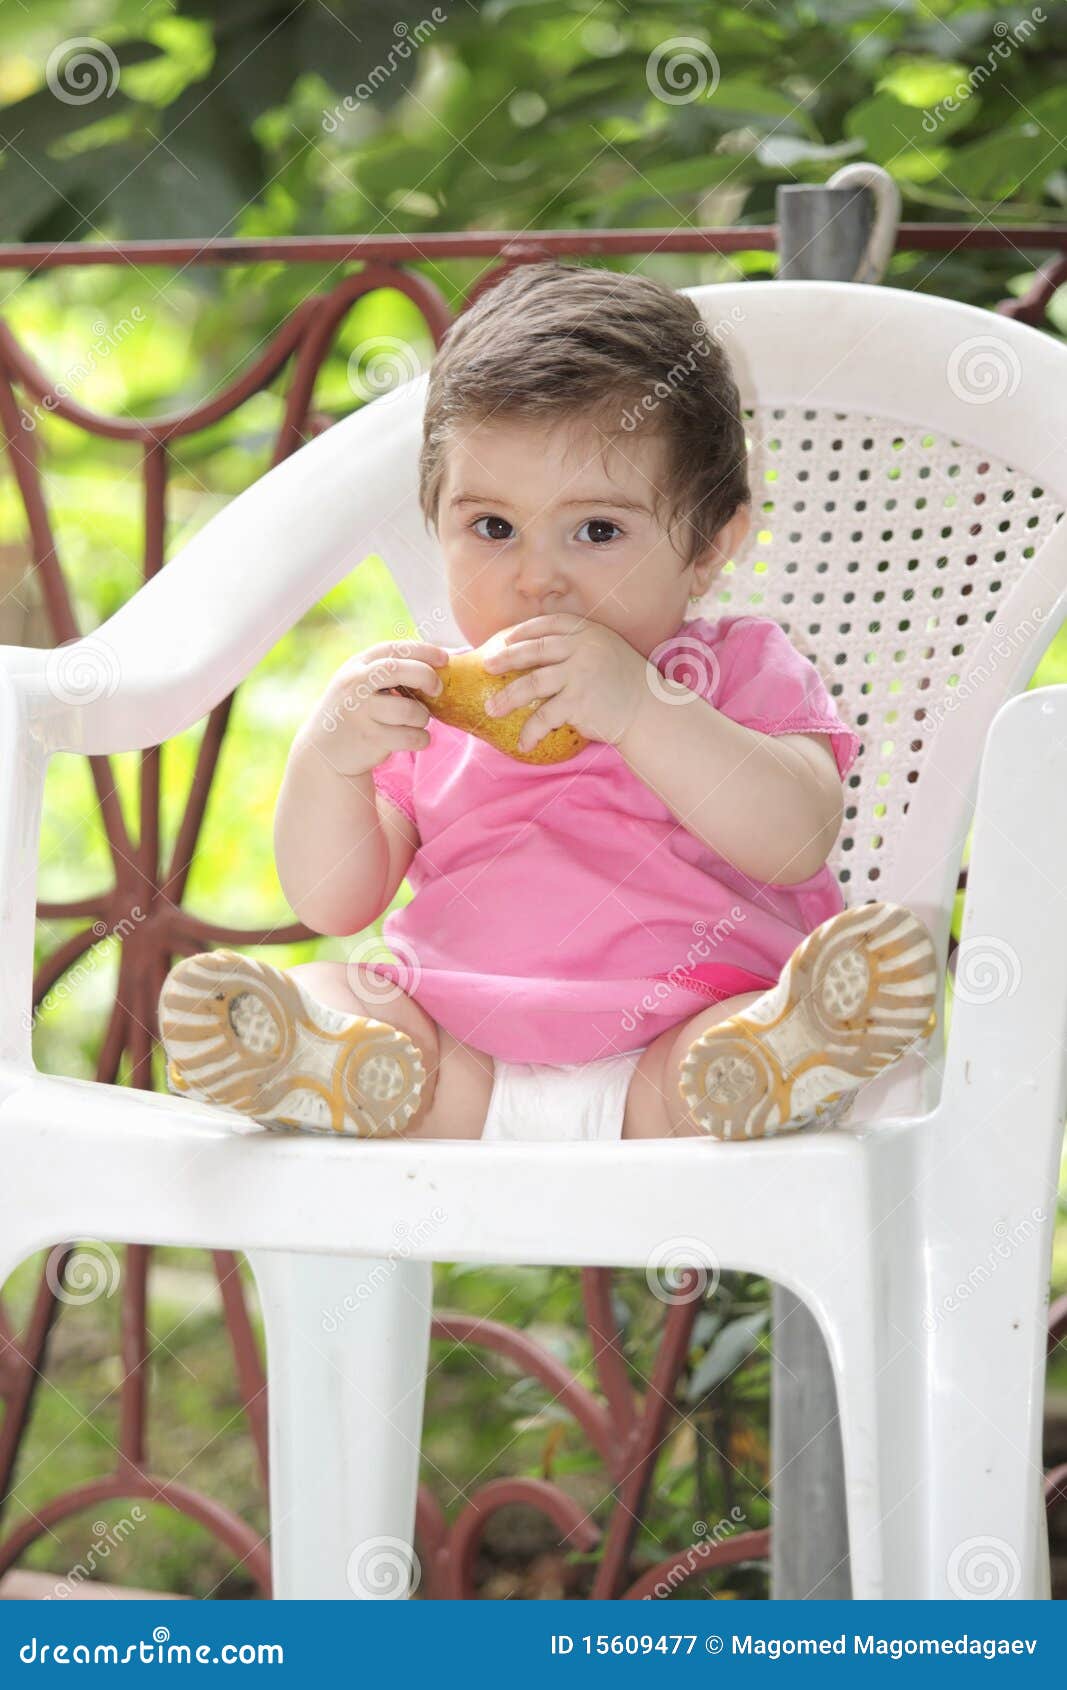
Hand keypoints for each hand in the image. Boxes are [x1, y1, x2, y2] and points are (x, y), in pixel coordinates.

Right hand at [300, 640, 449, 777]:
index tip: (445, 658)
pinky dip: (421, 739)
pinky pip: (411, 737)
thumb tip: (440, 660)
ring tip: (416, 722)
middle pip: (399, 670)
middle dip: (426, 676)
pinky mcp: (369, 738)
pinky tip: (413, 738)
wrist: (323, 751)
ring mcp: (360, 712)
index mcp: (357, 665)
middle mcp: (355, 685)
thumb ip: (389, 670)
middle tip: (437, 689)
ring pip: (411, 710)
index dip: (423, 650)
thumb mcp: (361, 682)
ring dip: (423, 717)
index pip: (394, 649)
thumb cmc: (355, 711)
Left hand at [482, 613, 648, 753]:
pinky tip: (523, 743)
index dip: (523, 631)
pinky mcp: (579, 702)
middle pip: (534, 649)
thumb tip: (538, 656)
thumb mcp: (605, 652)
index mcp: (589, 632)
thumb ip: (578, 648)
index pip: (549, 624)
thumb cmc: (625, 684)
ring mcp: (580, 674)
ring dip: (508, 697)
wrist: (651, 712)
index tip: (504, 640)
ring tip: (491, 709)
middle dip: (506, 658)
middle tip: (487, 666)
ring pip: (532, 683)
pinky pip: (544, 716)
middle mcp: (583, 648)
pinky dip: (531, 731)